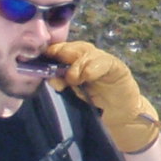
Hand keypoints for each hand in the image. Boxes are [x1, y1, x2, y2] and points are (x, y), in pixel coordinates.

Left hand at [45, 40, 159, 153]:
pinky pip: (104, 62)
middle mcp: (87, 56)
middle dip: (62, 55)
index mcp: (73, 60)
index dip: (51, 52)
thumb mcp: (72, 93)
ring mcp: (102, 59)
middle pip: (72, 47)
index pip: (59, 49)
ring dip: (77, 64)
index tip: (42, 60)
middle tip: (57, 71)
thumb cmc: (93, 103)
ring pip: (86, 51)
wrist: (119, 114)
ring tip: (73, 78)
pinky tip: (87, 76)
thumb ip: (61, 84)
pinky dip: (93, 68)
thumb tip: (49, 79)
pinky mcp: (117, 67)